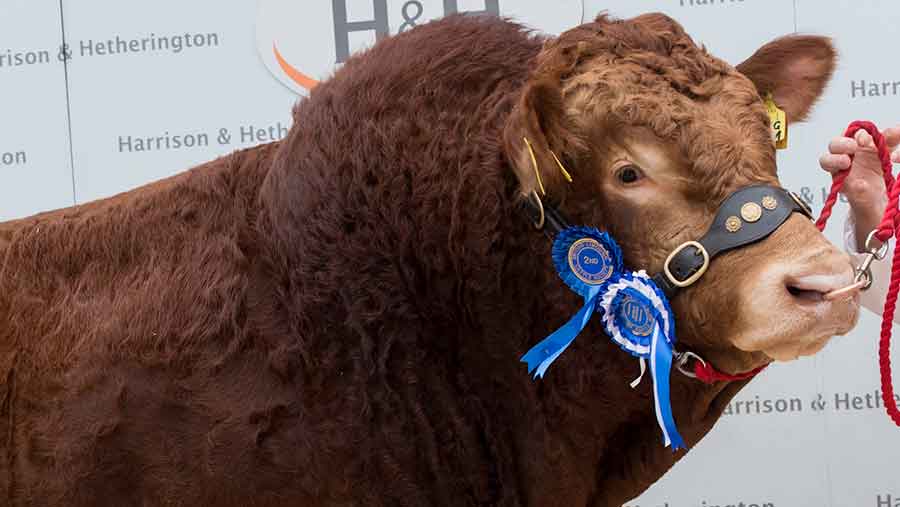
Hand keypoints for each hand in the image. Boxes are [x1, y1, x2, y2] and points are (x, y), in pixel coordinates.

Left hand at [819, 125, 899, 249]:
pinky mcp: (875, 144)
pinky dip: (887, 134)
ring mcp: (859, 148)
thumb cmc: (866, 199)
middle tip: (854, 147)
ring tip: (870, 140)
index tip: (846, 162)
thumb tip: (860, 185)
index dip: (833, 160)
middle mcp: (844, 157)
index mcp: (836, 172)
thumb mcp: (864, 202)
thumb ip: (861, 196)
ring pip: (854, 134)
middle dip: (842, 144)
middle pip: (835, 144)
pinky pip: (880, 135)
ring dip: (862, 134)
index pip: (826, 161)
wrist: (879, 193)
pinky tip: (893, 136)